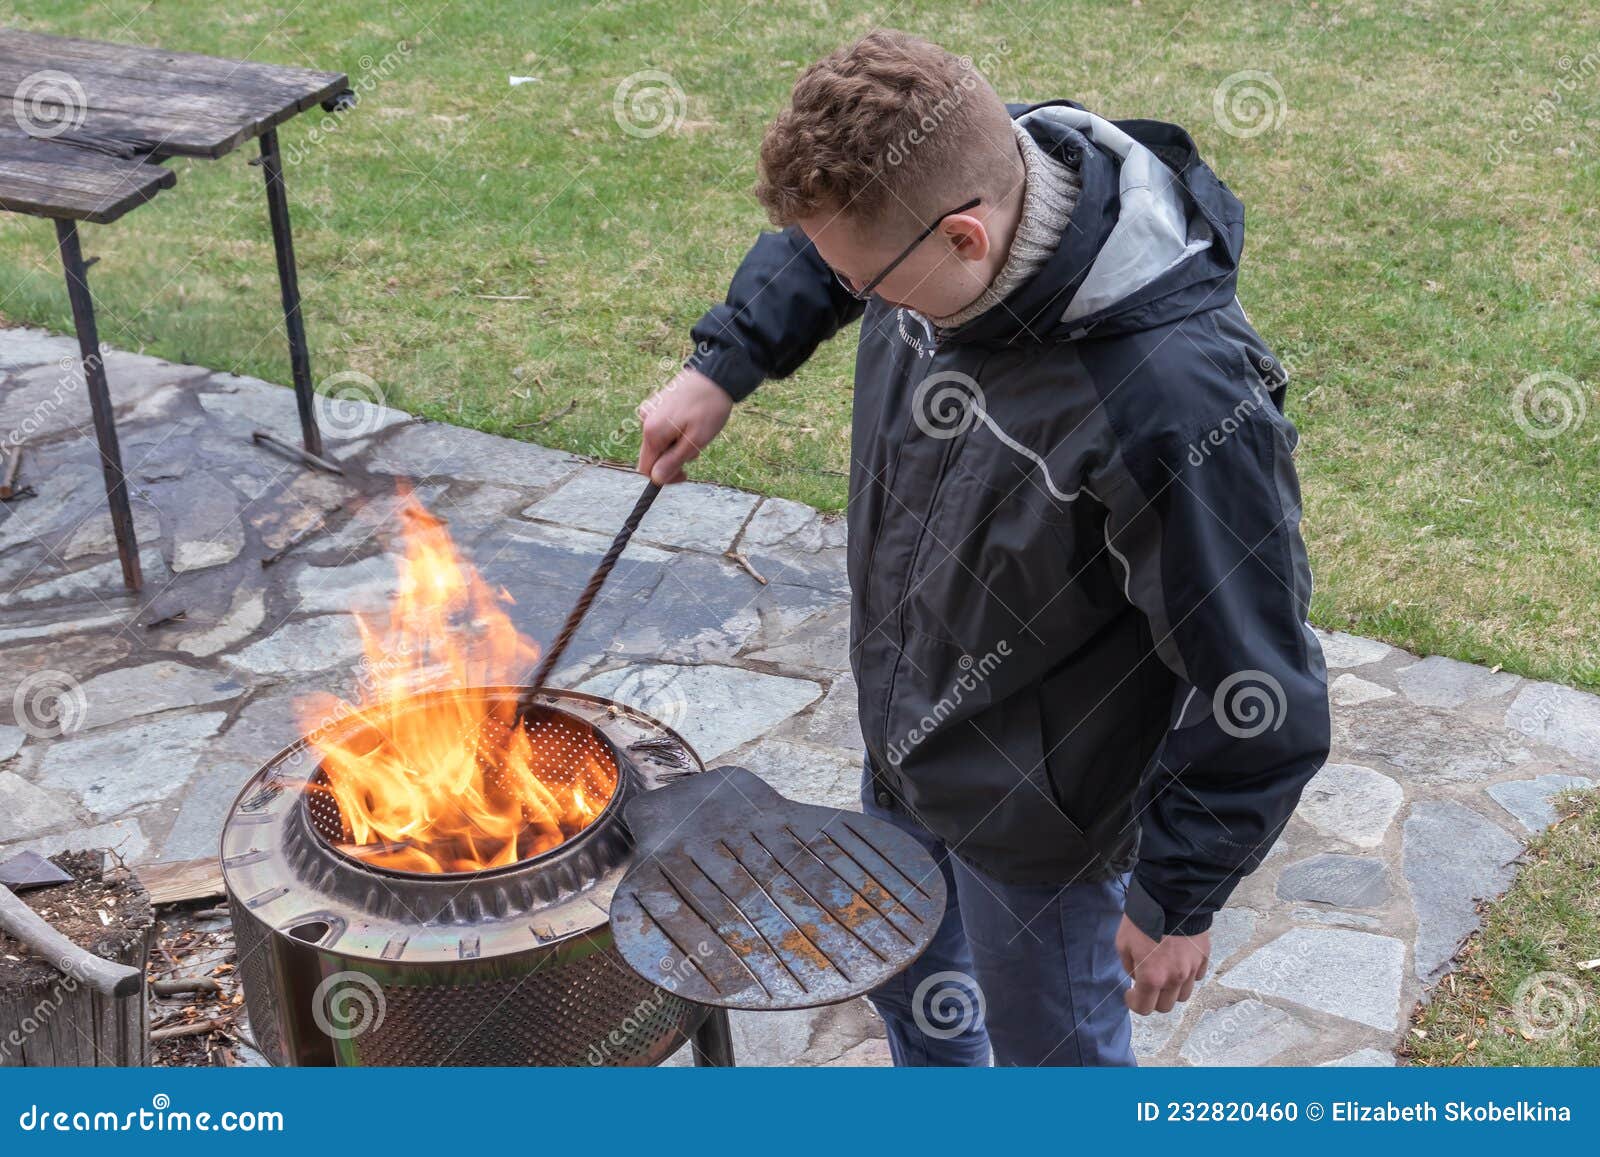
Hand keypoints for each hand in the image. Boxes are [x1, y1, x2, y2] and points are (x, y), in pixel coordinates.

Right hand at [635, 368, 733, 485]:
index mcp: (652, 432)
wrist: (715, 375)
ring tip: (697, 430)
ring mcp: (650, 411)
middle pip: (653, 455)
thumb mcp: (695, 440)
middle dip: (674, 458)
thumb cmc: (708, 408)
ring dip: (677, 444)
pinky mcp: (657, 405)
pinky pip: (662, 428)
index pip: (647, 468)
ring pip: (660, 442)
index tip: (685, 474)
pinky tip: (690, 421)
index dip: (665, 477)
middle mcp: (645, 421)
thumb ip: (673, 461)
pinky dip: (676, 431)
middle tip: (697, 446)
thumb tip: (656, 478)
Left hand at [1116, 916, 1209, 1014]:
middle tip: (1146, 984)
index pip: (1144, 1008)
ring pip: (1183, 995)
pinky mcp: (1203, 958)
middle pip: (1165, 1006)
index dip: (1134, 1003)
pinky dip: (1187, 976)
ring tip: (1164, 974)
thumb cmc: (1143, 920)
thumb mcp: (1123, 943)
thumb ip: (1129, 967)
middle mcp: (1174, 979)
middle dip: (1153, 999)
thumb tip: (1138, 978)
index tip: (1130, 994)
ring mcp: (1191, 970)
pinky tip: (1178, 963)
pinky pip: (1196, 977)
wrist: (1170, 898)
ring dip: (1171, 990)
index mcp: (1152, 977)